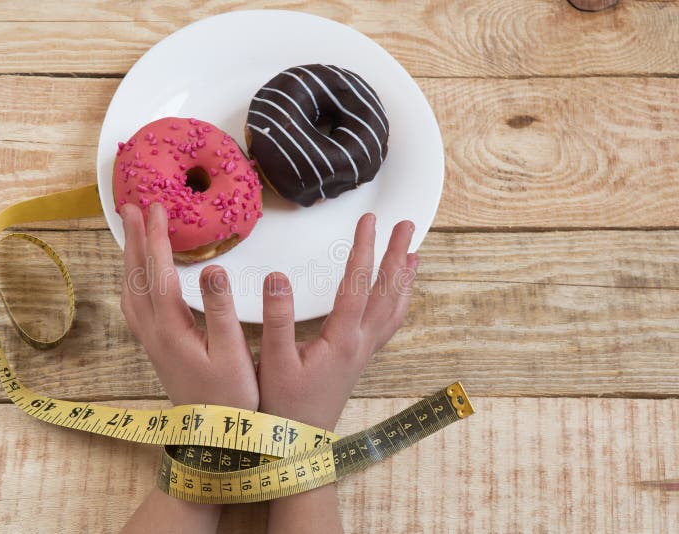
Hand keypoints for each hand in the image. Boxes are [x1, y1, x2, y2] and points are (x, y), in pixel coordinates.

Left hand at [119, 202, 257, 409]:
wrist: (210, 441)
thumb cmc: (229, 400)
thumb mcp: (232, 354)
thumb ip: (220, 310)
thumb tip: (212, 269)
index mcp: (171, 329)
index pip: (159, 273)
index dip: (157, 238)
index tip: (157, 208)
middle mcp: (154, 332)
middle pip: (136, 277)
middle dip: (135, 239)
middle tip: (132, 207)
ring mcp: (152, 342)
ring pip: (131, 291)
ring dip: (130, 259)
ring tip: (132, 234)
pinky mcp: (157, 350)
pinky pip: (134, 306)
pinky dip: (133, 282)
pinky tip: (140, 280)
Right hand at [257, 214, 417, 533]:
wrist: (300, 446)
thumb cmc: (283, 406)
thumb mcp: (272, 362)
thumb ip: (276, 319)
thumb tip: (278, 277)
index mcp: (342, 339)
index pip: (357, 284)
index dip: (364, 249)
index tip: (369, 220)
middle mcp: (360, 343)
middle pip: (386, 292)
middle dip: (396, 255)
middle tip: (405, 226)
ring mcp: (363, 353)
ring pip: (393, 309)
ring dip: (403, 279)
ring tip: (412, 254)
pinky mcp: (358, 361)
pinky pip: (388, 325)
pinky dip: (397, 304)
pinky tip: (395, 298)